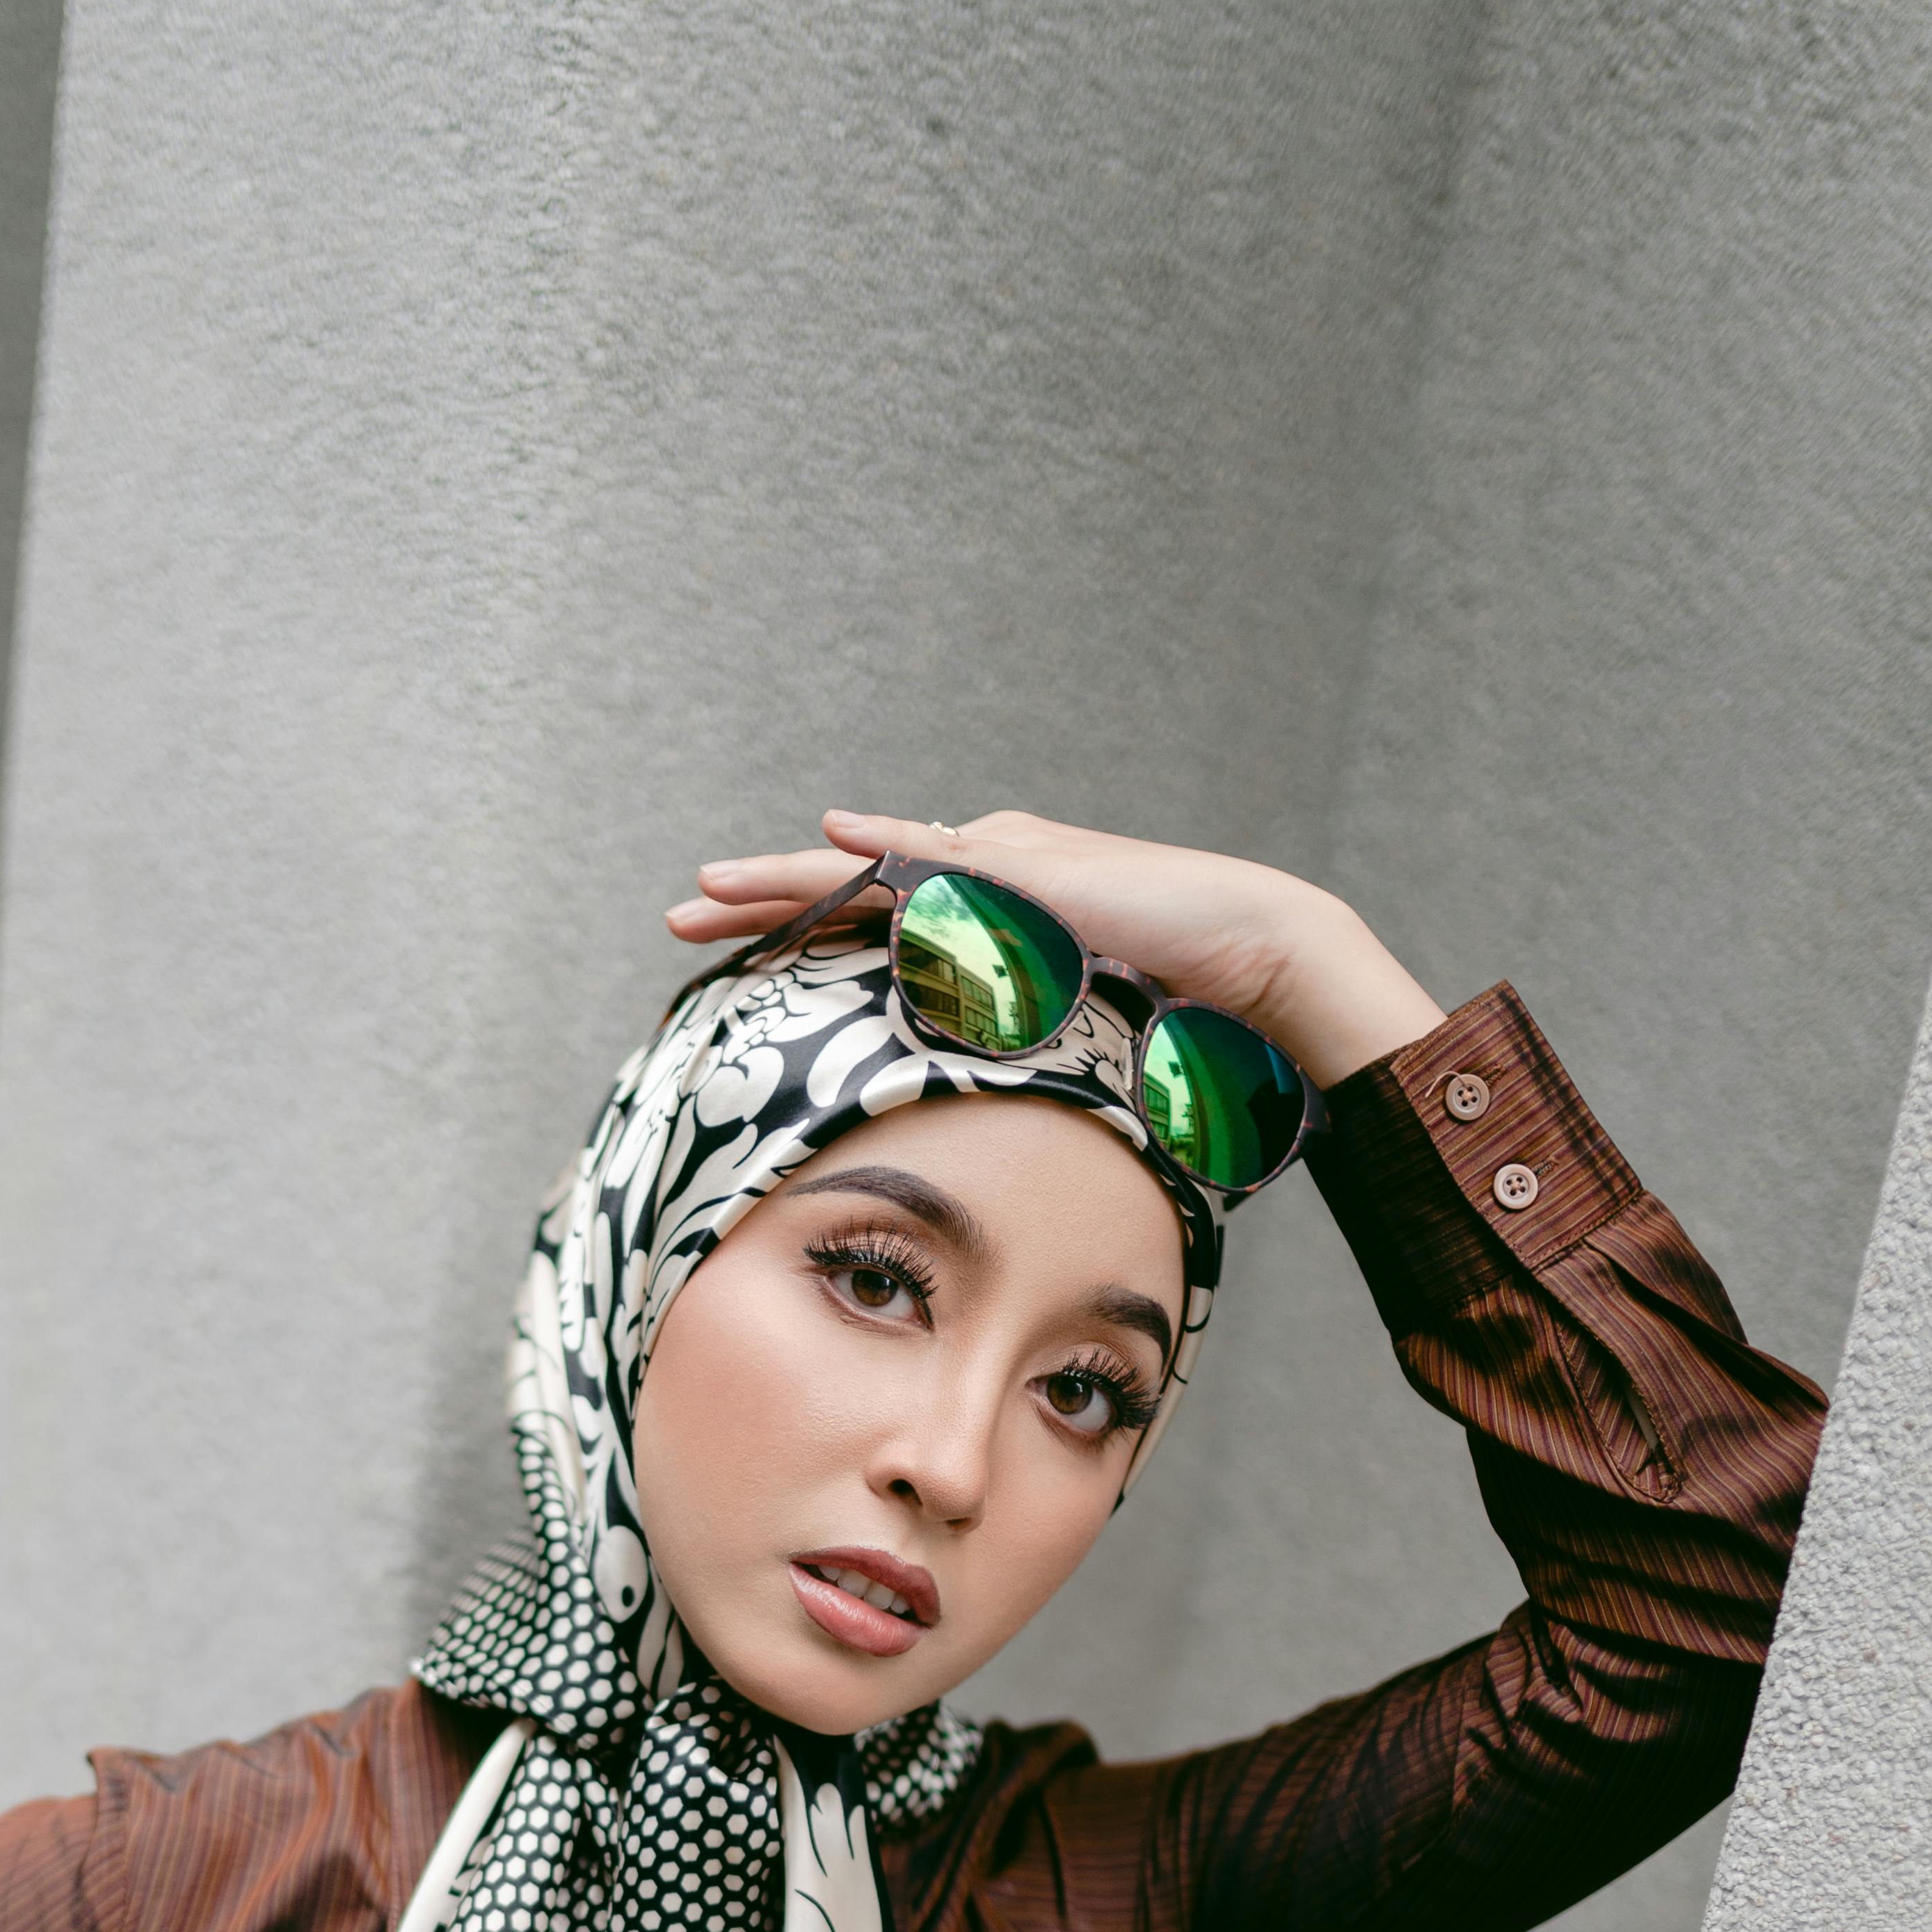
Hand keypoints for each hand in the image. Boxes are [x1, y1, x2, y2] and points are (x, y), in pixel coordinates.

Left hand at [666, 807, 1443, 1089]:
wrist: (1252, 955)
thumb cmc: (1171, 1007)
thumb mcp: (1065, 1032)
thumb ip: (1011, 1038)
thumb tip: (969, 1091)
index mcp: (978, 914)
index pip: (865, 919)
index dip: (794, 931)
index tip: (726, 953)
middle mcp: (977, 877)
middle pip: (843, 887)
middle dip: (759, 899)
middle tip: (679, 915)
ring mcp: (999, 869)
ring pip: (866, 868)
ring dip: (784, 877)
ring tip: (707, 888)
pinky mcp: (1032, 874)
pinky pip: (940, 860)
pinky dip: (884, 849)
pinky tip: (830, 840)